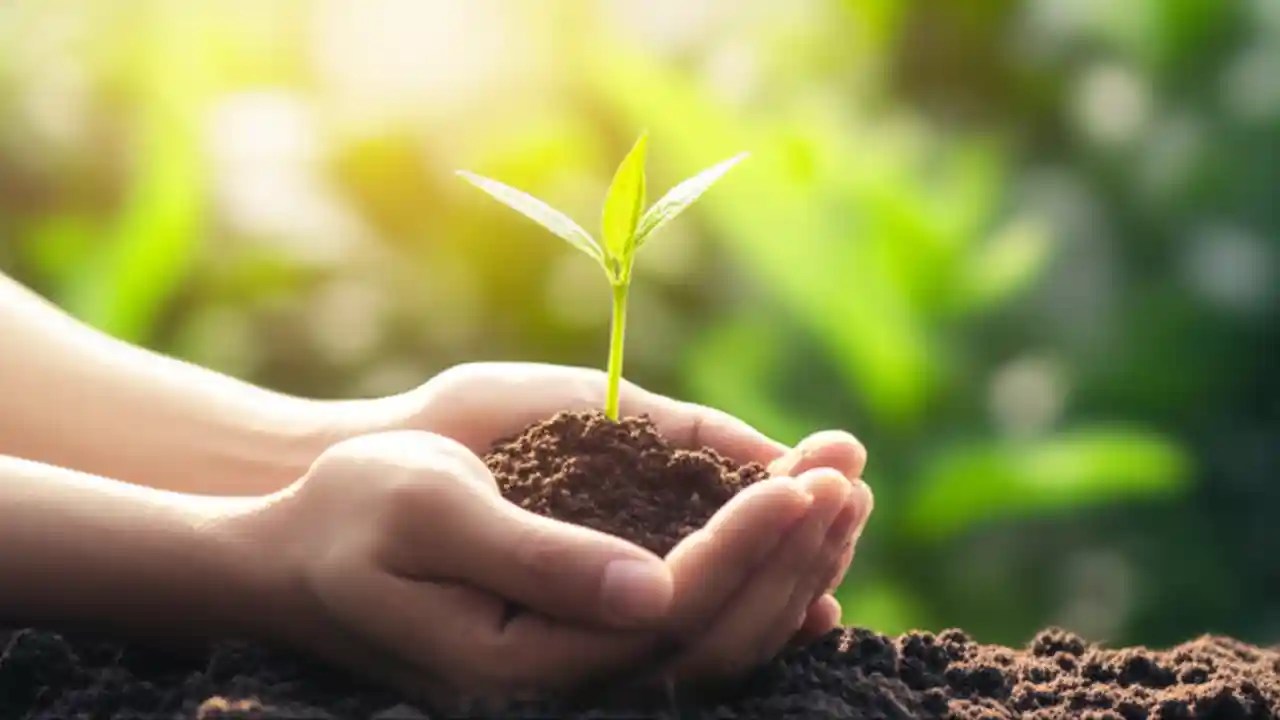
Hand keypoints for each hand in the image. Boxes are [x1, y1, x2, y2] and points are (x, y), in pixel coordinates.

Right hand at [231, 430, 869, 702]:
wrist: (299, 555)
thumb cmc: (352, 515)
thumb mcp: (429, 511)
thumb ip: (536, 558)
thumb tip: (653, 591)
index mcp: (524, 661)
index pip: (670, 611)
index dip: (747, 545)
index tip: (806, 476)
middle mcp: (563, 684)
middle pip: (713, 636)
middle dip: (790, 554)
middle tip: (851, 474)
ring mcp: (578, 672)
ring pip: (715, 640)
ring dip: (787, 568)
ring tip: (845, 490)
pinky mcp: (584, 645)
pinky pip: (690, 630)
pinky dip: (753, 583)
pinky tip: (800, 542)